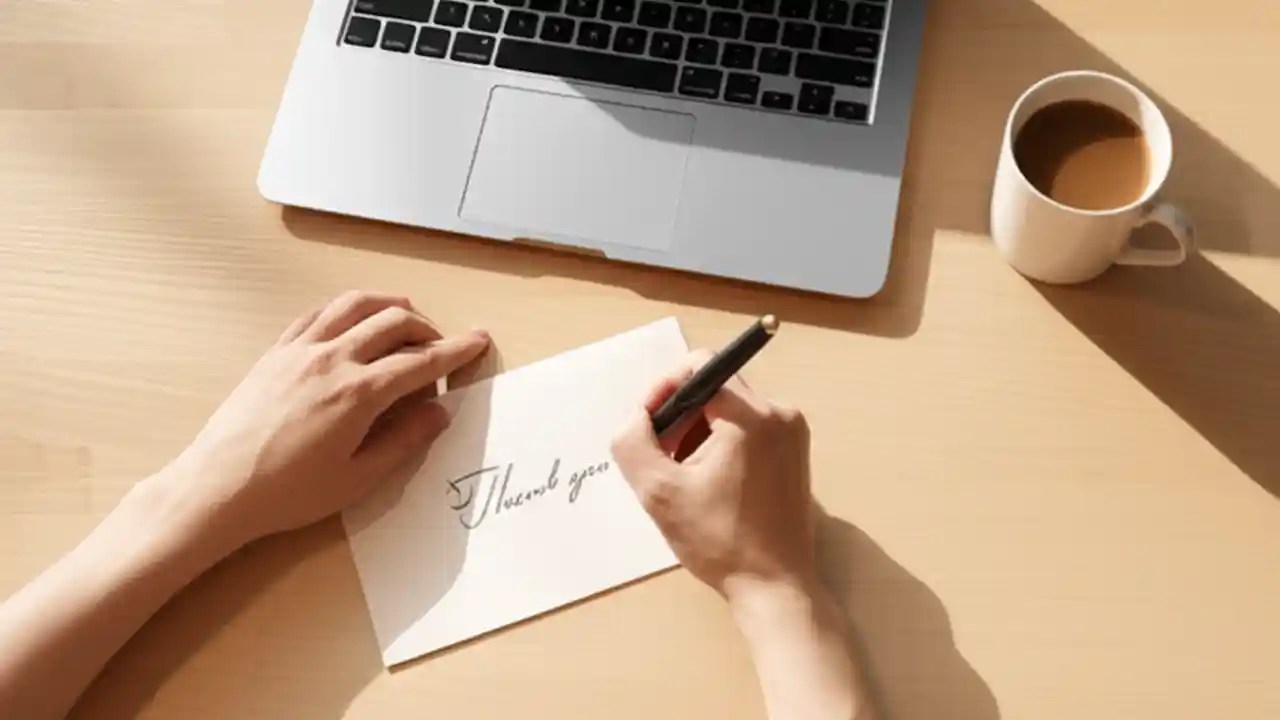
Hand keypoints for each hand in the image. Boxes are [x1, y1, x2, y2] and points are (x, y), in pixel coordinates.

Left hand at [160, 291, 489, 548]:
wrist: (218, 487)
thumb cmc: (289, 493)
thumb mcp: (358, 479)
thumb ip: (404, 441)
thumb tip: (440, 411)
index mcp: (359, 393)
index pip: (421, 361)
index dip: (455, 350)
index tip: (478, 340)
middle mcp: (333, 359)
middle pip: (393, 322)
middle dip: (427, 328)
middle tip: (440, 347)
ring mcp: (300, 349)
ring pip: (355, 304)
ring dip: (388, 305)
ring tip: (405, 318)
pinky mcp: (276, 351)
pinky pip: (318, 313)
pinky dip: (346, 309)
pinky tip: (353, 320)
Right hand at [610, 351, 816, 600]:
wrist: (775, 585)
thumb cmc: (719, 541)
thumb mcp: (658, 492)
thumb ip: (633, 441)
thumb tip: (637, 415)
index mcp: (751, 416)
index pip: (699, 366)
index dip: (664, 389)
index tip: (648, 424)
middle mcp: (780, 414)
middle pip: (715, 387)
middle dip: (680, 416)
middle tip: (662, 457)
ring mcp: (793, 433)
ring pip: (731, 409)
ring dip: (699, 432)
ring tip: (684, 475)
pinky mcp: (795, 453)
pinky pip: (751, 428)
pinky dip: (723, 444)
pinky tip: (710, 483)